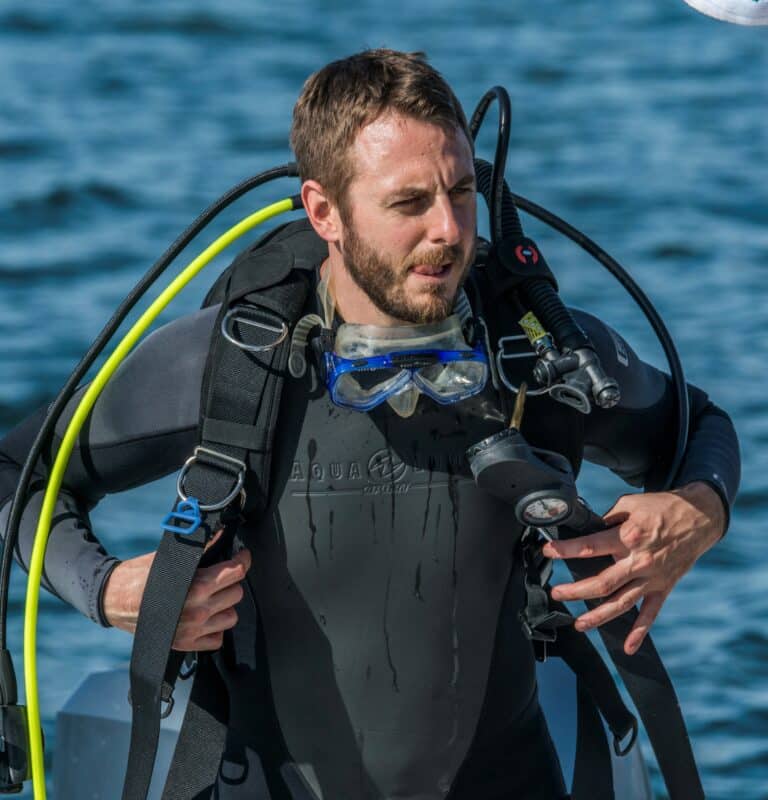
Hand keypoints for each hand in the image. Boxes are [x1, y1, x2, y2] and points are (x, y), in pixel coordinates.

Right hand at [102, 534, 251, 650]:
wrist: (113, 600)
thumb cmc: (140, 575)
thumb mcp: (171, 558)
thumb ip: (201, 549)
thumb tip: (223, 533)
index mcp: (196, 587)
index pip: (236, 572)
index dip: (242, 560)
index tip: (241, 555)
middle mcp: (198, 611)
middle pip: (236, 593)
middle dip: (230, 581)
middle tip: (220, 575)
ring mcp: (193, 631)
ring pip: (231, 616)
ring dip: (224, 605)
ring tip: (212, 597)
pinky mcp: (186, 645)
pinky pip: (217, 639)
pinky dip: (214, 628)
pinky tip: (205, 616)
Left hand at [541, 482, 725, 655]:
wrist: (699, 517)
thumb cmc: (661, 507)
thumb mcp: (629, 504)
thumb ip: (607, 519)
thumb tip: (587, 531)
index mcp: (628, 537)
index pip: (589, 547)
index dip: (565, 550)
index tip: (548, 551)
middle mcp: (639, 561)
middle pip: (602, 583)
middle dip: (575, 591)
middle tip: (556, 593)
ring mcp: (652, 577)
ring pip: (621, 603)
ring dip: (598, 616)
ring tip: (578, 624)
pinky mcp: (663, 587)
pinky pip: (650, 614)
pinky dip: (640, 633)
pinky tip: (628, 647)